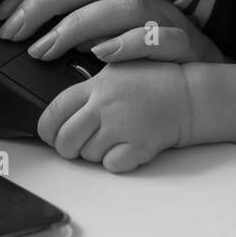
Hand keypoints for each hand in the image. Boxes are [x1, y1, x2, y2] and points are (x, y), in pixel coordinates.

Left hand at [0, 0, 227, 64]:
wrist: (194, 89)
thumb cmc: (135, 59)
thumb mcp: (91, 34)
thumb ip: (48, 13)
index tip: (0, 13)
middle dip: (46, 1)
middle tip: (12, 34)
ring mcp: (164, 20)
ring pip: (127, 4)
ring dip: (80, 24)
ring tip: (44, 50)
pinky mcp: (185, 48)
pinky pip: (163, 39)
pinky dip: (132, 44)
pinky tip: (101, 56)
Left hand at [37, 61, 193, 171]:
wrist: (189, 95)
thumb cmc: (153, 82)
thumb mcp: (115, 70)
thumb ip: (86, 86)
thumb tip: (59, 108)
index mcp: (95, 86)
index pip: (54, 112)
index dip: (46, 130)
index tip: (50, 135)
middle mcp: (104, 106)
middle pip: (65, 140)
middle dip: (67, 148)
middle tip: (78, 145)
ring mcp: (120, 127)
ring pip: (87, 155)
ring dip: (95, 153)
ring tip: (113, 137)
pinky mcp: (138, 146)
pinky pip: (111, 166)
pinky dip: (116, 162)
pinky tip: (126, 146)